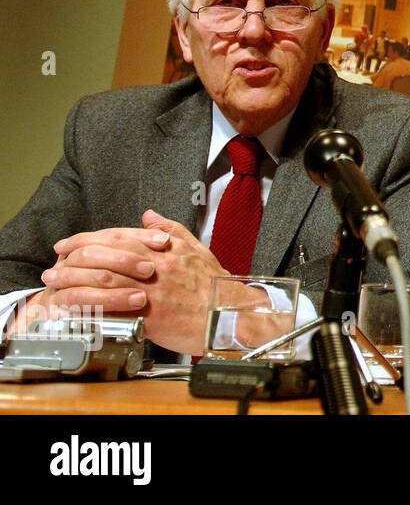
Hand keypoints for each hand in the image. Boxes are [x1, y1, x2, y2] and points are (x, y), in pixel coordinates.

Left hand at [43, 210, 234, 354]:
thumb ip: (170, 229)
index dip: (88, 239)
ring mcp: (152, 293)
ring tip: (55, 284)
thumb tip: (148, 215)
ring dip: (74, 282)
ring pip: (104, 282)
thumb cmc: (215, 285)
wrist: (229, 315)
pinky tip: (72, 307)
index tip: (69, 243)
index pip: (118, 237)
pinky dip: (89, 307)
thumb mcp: (196, 249)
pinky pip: (113, 310)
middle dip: (74, 258)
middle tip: (55, 262)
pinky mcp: (149, 318)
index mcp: (165, 250)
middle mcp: (156, 268)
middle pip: (105, 257)